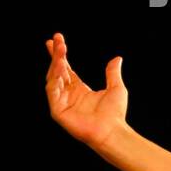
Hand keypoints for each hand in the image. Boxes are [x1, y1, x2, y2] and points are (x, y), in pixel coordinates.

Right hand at [44, 32, 128, 148]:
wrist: (113, 131)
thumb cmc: (115, 113)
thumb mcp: (116, 88)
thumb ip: (112, 73)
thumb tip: (117, 59)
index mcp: (79, 90)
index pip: (66, 69)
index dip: (60, 55)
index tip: (56, 40)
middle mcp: (68, 95)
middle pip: (57, 71)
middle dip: (56, 55)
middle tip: (56, 40)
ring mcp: (62, 103)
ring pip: (53, 79)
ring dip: (55, 65)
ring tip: (61, 53)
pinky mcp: (58, 111)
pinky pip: (52, 92)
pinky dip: (54, 80)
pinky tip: (59, 68)